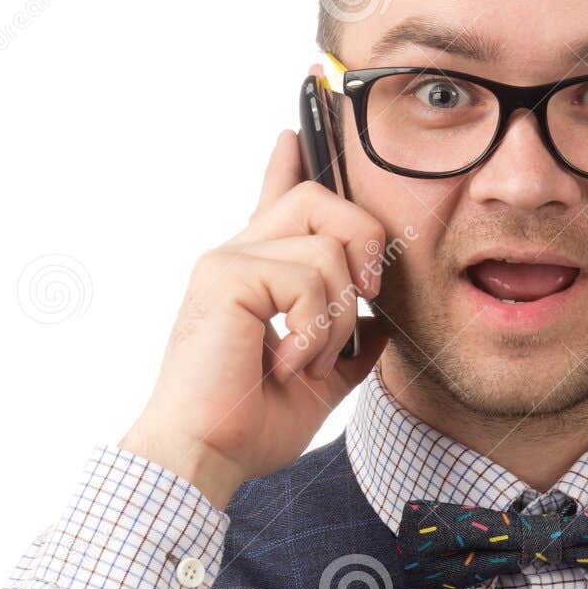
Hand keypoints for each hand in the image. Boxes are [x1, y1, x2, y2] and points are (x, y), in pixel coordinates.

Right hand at [119, 129, 388, 508]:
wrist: (206, 455)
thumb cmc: (247, 427)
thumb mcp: (320, 382)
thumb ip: (349, 346)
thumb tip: (381, 324)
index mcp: (257, 275)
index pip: (277, 200)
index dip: (290, 162)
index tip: (296, 132)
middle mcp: (238, 255)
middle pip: (320, 198)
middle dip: (363, 240)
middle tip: (366, 296)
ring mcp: (228, 260)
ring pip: (326, 244)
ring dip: (335, 315)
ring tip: (304, 360)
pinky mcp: (225, 276)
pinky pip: (307, 278)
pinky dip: (313, 329)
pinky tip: (286, 362)